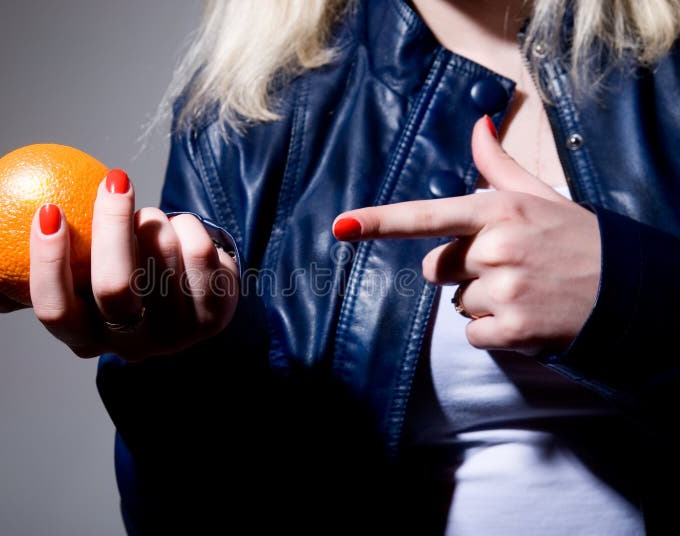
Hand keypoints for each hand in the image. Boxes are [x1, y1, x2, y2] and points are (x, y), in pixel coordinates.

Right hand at [0, 170, 238, 360]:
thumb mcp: (76, 285)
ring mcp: (178, 334)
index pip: (56, 312)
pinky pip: (200, 253)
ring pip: (162, 264)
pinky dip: (187, 226)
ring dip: (153, 223)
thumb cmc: (121, 281)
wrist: (192, 297)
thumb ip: (29, 283)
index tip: (49, 210)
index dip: (48, 263)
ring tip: (148, 215)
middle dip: (111, 227)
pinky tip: (180, 225)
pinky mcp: (215, 315)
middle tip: (113, 180)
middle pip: (114, 289)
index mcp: (88, 338)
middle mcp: (132, 345)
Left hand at [333, 116, 600, 355]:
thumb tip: (477, 126)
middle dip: (459, 270)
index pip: (426, 216)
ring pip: (455, 303)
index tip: (340, 227)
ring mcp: (504, 290)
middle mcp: (495, 248)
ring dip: (480, 301)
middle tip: (507, 268)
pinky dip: (492, 332)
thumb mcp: (540, 196)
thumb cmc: (578, 240)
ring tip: (524, 291)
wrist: (629, 291)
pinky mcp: (512, 329)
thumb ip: (498, 166)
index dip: (378, 223)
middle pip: (435, 268)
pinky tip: (526, 318)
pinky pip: (471, 334)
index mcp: (497, 211)